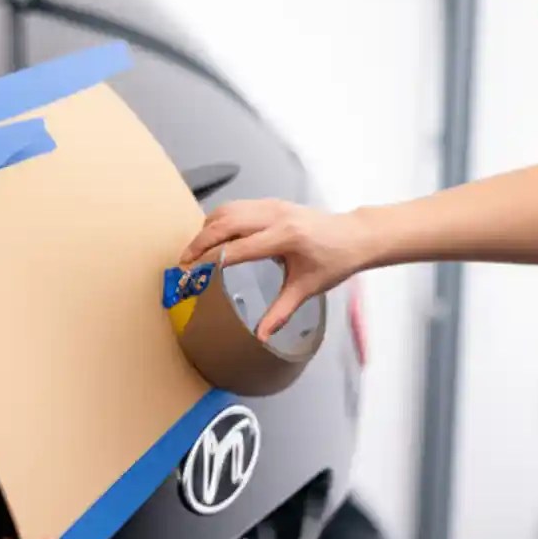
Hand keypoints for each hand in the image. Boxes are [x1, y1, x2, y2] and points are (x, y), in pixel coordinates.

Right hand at [180, 199, 375, 339]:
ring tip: (194, 250)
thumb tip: (260, 335)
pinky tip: (212, 237)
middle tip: (183, 262)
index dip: (212, 260)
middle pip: (225, 223)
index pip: (237, 248)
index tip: (193, 272)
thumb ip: (280, 312)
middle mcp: (275, 216)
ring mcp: (272, 205)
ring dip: (206, 229)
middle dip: (200, 242)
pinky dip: (218, 220)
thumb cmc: (334, 260)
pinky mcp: (270, 203)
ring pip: (227, 210)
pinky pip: (236, 207)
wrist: (354, 236)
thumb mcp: (306, 289)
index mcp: (285, 237)